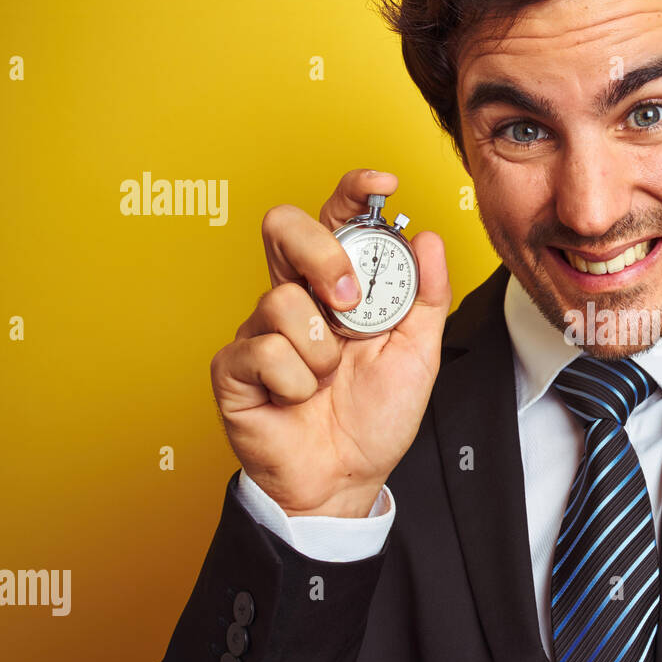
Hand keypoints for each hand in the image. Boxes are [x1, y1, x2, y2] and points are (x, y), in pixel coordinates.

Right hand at [210, 169, 451, 517]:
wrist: (347, 479)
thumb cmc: (375, 417)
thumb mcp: (419, 353)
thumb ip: (427, 298)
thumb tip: (426, 238)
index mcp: (339, 286)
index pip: (336, 218)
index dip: (352, 190)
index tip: (383, 183)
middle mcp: (295, 297)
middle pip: (284, 227)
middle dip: (323, 255)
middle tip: (349, 301)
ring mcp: (259, 329)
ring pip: (280, 299)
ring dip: (321, 350)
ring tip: (328, 380)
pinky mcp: (233, 367)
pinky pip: (263, 352)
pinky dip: (297, 383)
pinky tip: (300, 400)